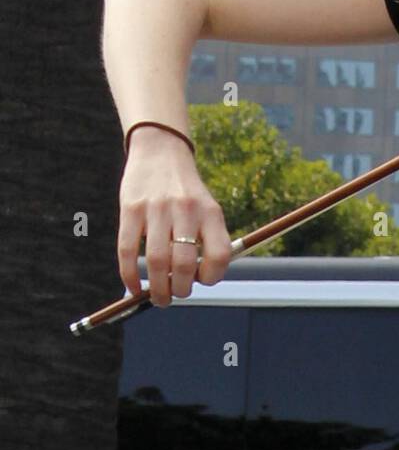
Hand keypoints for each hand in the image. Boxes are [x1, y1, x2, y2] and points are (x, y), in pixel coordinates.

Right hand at [117, 130, 231, 305]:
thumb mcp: (206, 208)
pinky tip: (134, 287)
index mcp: (211, 212)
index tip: (201, 281)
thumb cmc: (186, 191)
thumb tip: (195, 282)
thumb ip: (207, 240)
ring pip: (156, 261)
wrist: (160, 151)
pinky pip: (127, 251)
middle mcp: (186, 209)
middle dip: (179, 290)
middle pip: (183, 264)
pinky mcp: (130, 208)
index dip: (212, 276)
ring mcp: (157, 208)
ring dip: (157, 288)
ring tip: (158, 297)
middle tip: (175, 296)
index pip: (219, 254)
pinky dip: (130, 275)